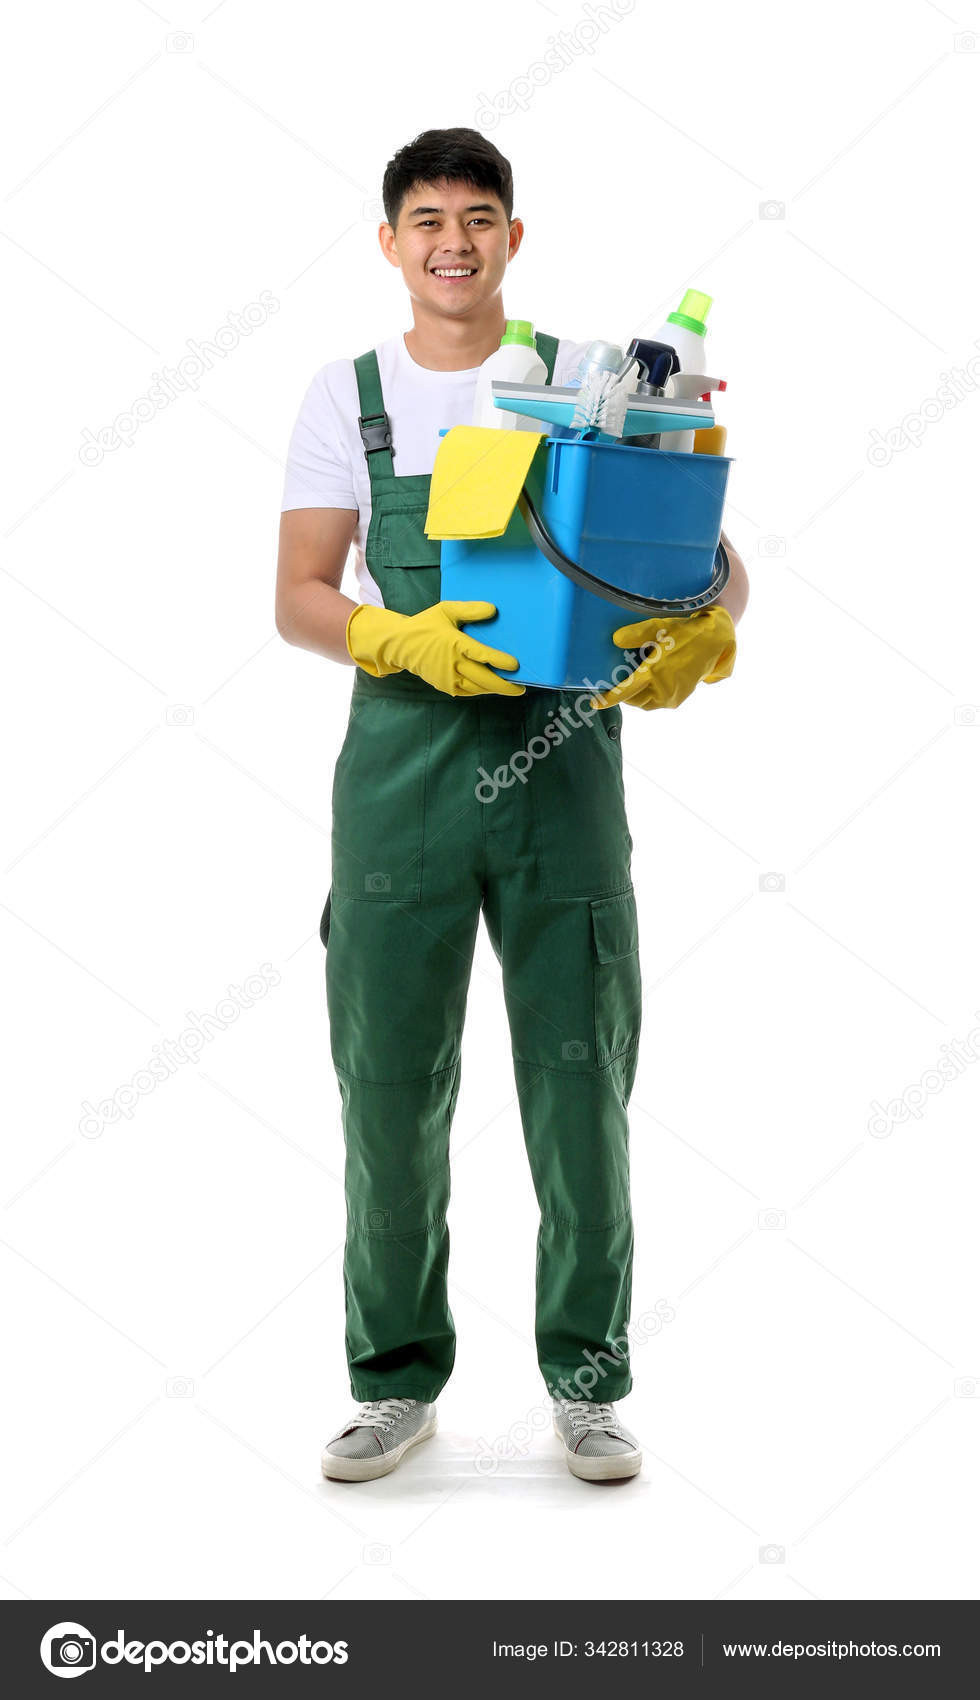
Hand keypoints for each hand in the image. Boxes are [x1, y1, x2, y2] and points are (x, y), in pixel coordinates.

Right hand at [345, 599, 524, 697]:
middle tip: (521, 688)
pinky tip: (492, 687)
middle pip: (483, 678)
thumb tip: (493, 610)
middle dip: (504, 685)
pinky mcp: (445, 686)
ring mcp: (448, 678)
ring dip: (495, 690)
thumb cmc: (426, 625)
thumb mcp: (446, 610)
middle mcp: (452, 663)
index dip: (499, 661)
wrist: (401, 645)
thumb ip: (469, 609)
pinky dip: (481, 690)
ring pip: (477, 688)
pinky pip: (468, 691)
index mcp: (453, 643)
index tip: (515, 665)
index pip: (480, 654)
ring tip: (511, 688)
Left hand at [589, 607, 735, 710]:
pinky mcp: (680, 698)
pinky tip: (651, 683)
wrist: (715, 642)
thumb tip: (616, 640)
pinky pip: (658, 702)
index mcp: (654, 672)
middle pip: (634, 699)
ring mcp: (672, 695)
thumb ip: (636, 634)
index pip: (625, 691)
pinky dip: (650, 696)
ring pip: (645, 703)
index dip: (608, 699)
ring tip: (634, 683)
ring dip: (637, 696)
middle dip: (625, 694)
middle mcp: (663, 688)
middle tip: (618, 683)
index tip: (594, 704)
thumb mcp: (660, 627)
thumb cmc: (686, 632)